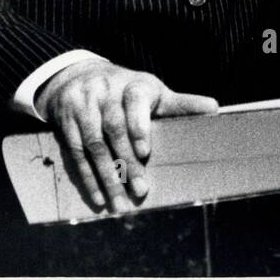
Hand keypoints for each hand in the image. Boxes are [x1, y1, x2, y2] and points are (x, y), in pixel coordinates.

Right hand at [35, 59, 216, 212]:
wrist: (77, 76)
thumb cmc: (126, 91)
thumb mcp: (152, 92)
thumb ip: (180, 104)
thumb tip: (214, 109)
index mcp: (133, 83)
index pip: (135, 99)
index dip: (139, 125)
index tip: (146, 151)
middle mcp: (105, 90)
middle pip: (114, 129)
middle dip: (127, 162)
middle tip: (140, 191)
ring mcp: (83, 104)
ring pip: (94, 145)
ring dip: (108, 177)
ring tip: (120, 203)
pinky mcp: (65, 120)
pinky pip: (76, 153)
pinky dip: (88, 178)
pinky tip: (99, 198)